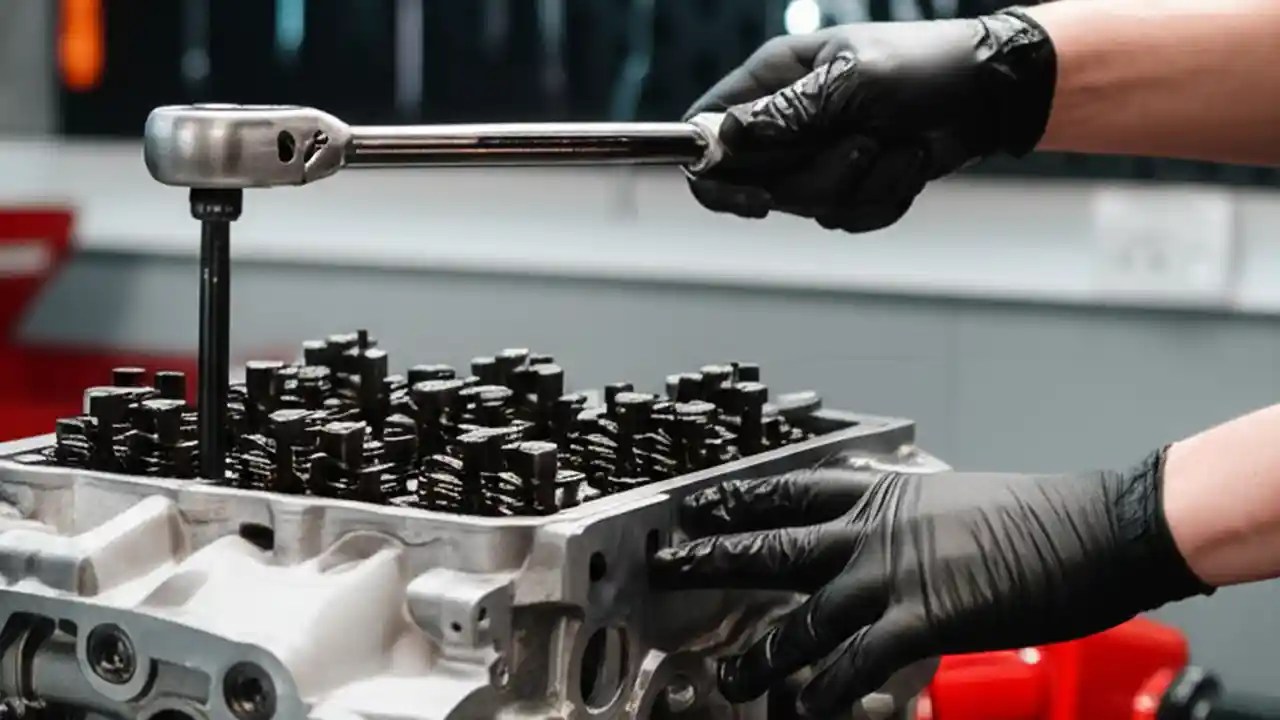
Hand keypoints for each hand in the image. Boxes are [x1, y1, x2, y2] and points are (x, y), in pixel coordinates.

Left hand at [650, 453, 1211, 715]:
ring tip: (729, 673)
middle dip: (716, 557)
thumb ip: (907, 520)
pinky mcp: (919, 621)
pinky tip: (806, 706)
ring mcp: (891, 576)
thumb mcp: (954, 500)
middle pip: (774, 542)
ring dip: (762, 651)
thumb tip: (888, 537)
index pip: (790, 489)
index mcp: (882, 496)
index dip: (739, 496)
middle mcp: (873, 532)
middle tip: (673, 567)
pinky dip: (825, 688)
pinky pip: (853, 663)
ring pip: (802, 616)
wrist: (1092, 528)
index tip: (702, 503)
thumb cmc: (1035, 516)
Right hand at [686, 10, 1056, 231]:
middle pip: (759, 182)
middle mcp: (786, 118)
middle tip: (864, 146)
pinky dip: (883, 197)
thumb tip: (727, 136)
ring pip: (806, 205)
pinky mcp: (848, 181)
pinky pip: (845, 216)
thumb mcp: (854, 82)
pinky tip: (908, 161)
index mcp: (774, 77)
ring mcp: (816, 153)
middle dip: (818, 179)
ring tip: (897, 146)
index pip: (706, 128)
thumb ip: (788, 113)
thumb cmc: (926, 68)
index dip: (714, 170)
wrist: (990, 92)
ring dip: (861, 185)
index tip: (753, 196)